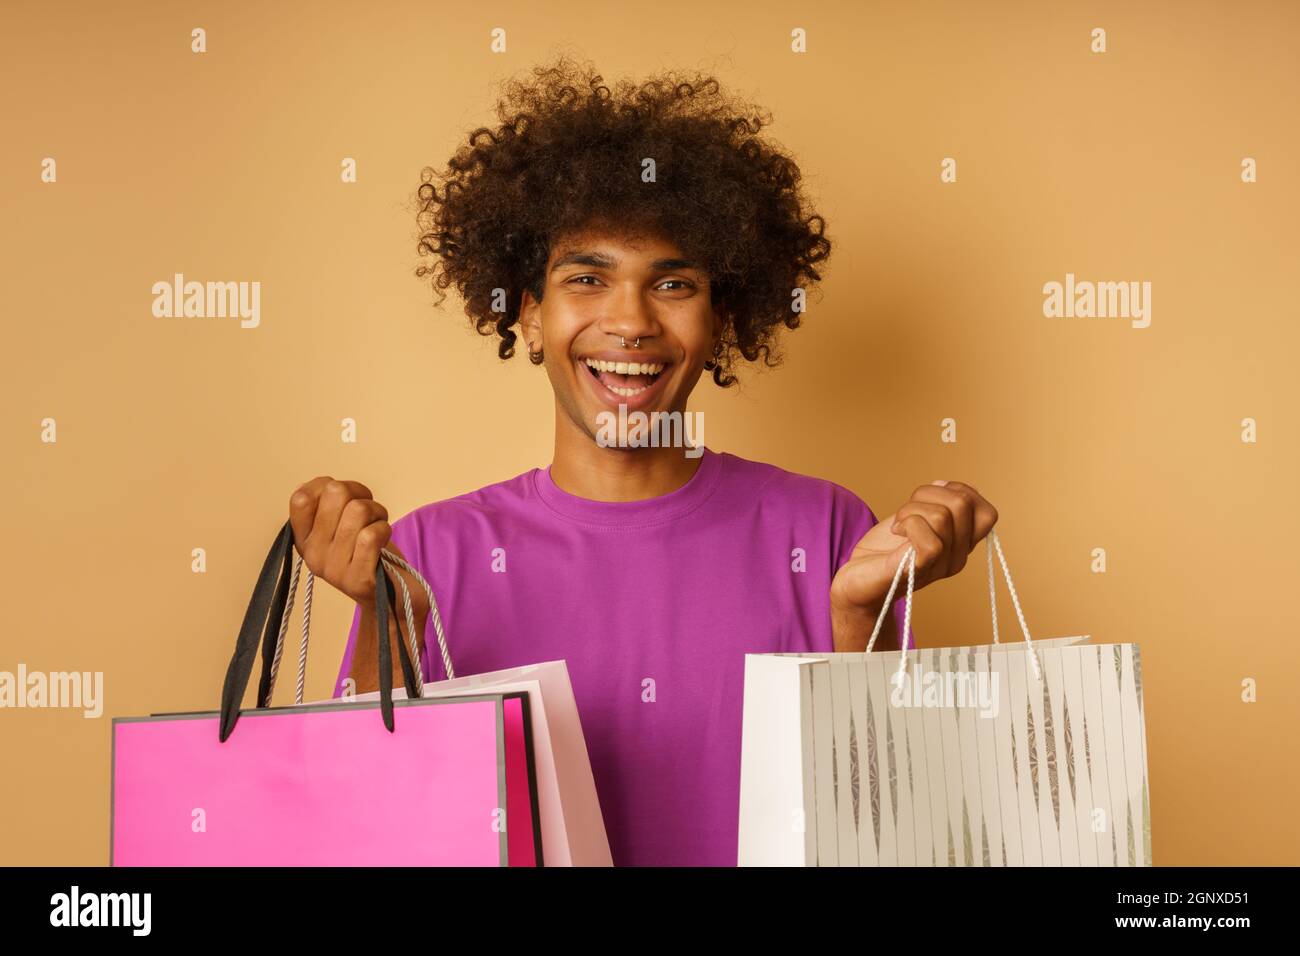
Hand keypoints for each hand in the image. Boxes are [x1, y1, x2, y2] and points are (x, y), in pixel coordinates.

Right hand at [288, 476, 399, 606]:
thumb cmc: (369, 556)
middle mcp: (313, 555)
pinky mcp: (358, 580)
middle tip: (369, 511)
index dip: (326, 485)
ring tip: (379, 525)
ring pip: (358, 510)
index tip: (346, 497)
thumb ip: (329, 507)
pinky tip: (384, 540)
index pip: (301, 498)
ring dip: (378, 511)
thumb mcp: (341, 530)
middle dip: (360, 493)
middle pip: (336, 493)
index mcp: (304, 540)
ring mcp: (334, 569)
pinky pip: (371, 535)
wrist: (392, 601)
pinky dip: (384, 529)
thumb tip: (325, 484)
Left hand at [830, 480, 997, 616]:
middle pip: (963, 504)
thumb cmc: (883, 550)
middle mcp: (958, 558)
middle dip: (929, 494)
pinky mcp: (918, 570)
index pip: (987, 513)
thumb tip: (946, 484)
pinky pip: (930, 540)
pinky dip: (908, 524)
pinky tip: (897, 531)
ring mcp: (939, 566)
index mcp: (962, 544)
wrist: (855, 582)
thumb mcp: (915, 519)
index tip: (930, 498)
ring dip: (911, 509)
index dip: (960, 492)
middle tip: (908, 511)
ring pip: (943, 516)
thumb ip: (936, 504)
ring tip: (899, 523)